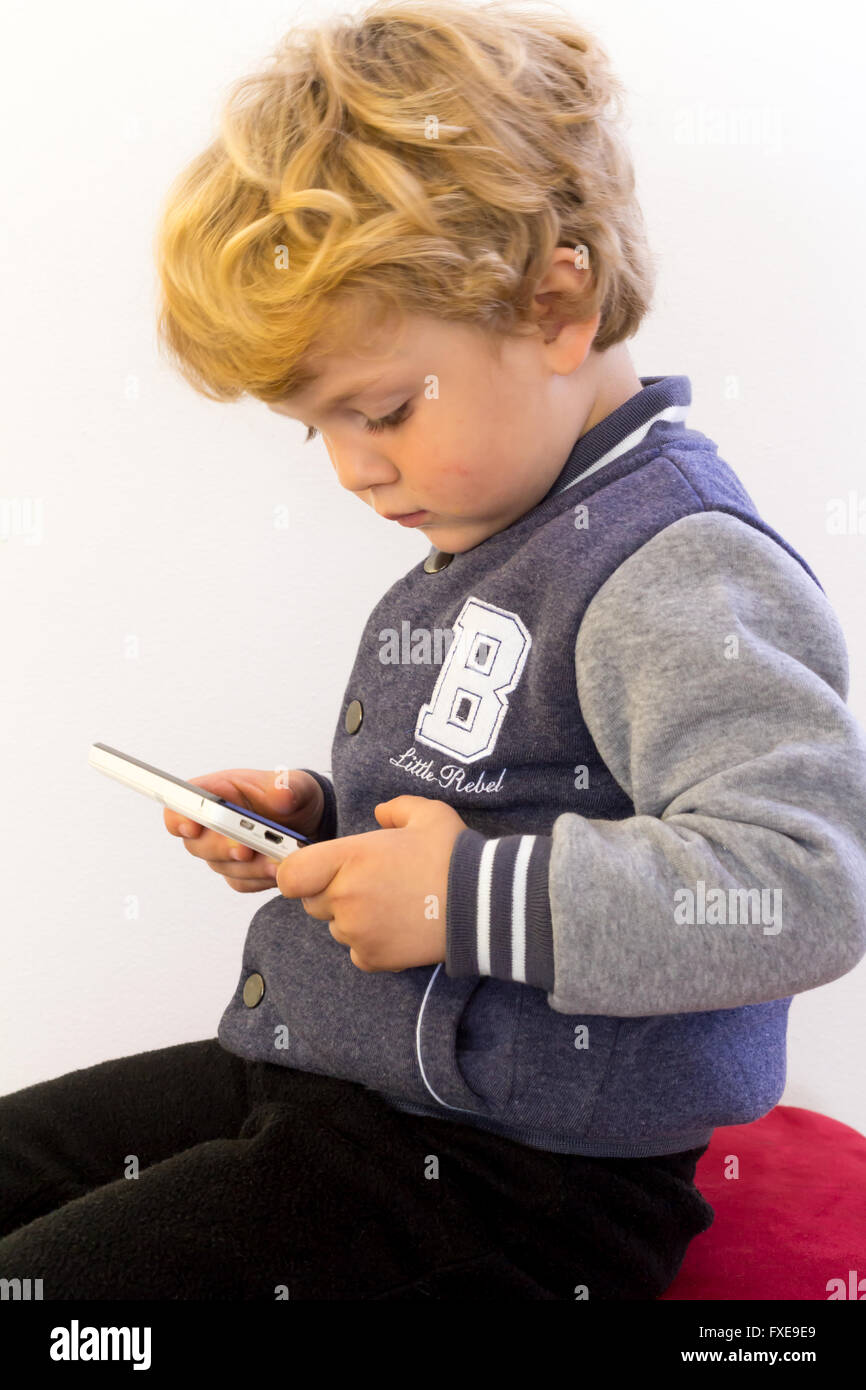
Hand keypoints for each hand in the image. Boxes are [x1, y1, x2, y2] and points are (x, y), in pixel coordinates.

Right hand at [163, 768, 325, 891]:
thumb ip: (288, 786)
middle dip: (222, 847)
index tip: (193, 826)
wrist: (309, 825)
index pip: (181, 806)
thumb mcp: (297, 784)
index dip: (180, 817)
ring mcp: (222, 851)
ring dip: (248, 866)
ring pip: (221, 866)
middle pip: (196, 843)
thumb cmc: (293, 798)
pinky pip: (241, 882)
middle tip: (245, 849)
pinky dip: (260, 877)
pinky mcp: (238, 873)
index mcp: (217, 793)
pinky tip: (278, 867)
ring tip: (276, 859)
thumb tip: (282, 794)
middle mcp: (212, 825)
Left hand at [274, 795, 468, 971]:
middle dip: (333, 892)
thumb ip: (396, 809)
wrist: (483, 904)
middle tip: (371, 883)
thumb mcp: (427, 813)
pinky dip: (372, 943)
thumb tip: (381, 814)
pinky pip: (358, 952)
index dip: (298, 873)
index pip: (290, 875)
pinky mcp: (373, 958)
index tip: (316, 870)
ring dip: (354, 918)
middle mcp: (346, 896)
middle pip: (313, 901)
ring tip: (392, 905)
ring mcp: (357, 931)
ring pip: (337, 927)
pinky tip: (399, 927)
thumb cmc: (453, 856)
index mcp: (349, 858)